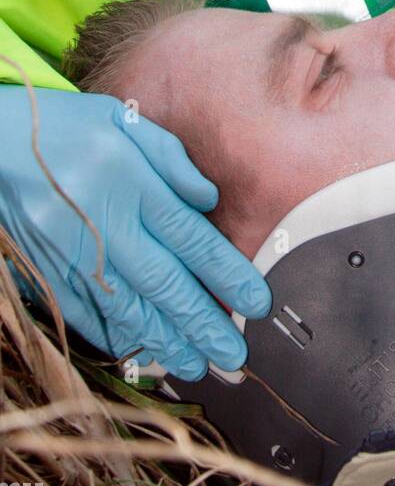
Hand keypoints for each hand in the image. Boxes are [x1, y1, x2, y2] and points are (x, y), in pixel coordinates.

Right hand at [0, 85, 271, 379]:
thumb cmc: (62, 127)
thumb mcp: (123, 120)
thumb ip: (170, 159)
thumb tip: (207, 200)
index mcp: (128, 182)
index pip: (191, 238)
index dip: (227, 275)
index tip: (256, 301)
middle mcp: (102, 223)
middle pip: (164, 283)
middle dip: (204, 324)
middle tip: (234, 354)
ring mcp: (72, 253)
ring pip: (128, 307)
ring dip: (166, 340)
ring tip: (196, 365)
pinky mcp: (47, 270)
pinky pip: (87, 312)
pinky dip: (117, 336)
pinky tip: (142, 351)